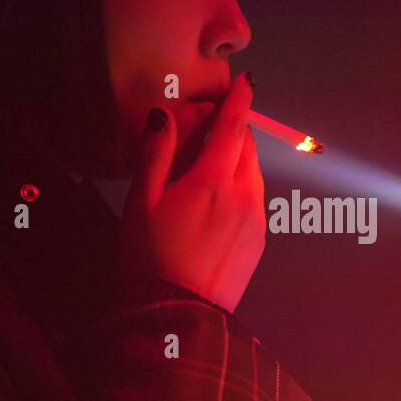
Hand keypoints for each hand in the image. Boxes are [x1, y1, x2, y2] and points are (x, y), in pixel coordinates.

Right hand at [119, 71, 265, 312]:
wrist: (178, 319)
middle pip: (246, 147)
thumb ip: (156, 152)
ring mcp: (256, 220)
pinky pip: (255, 200)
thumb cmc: (150, 259)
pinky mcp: (259, 242)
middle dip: (233, 130)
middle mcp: (244, 195)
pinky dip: (241, 187)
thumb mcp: (141, 202)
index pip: (233, 126)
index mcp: (213, 180)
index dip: (239, 100)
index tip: (245, 81)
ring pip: (253, 173)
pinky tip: (216, 203)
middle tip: (209, 129)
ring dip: (237, 159)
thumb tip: (165, 113)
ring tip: (208, 167)